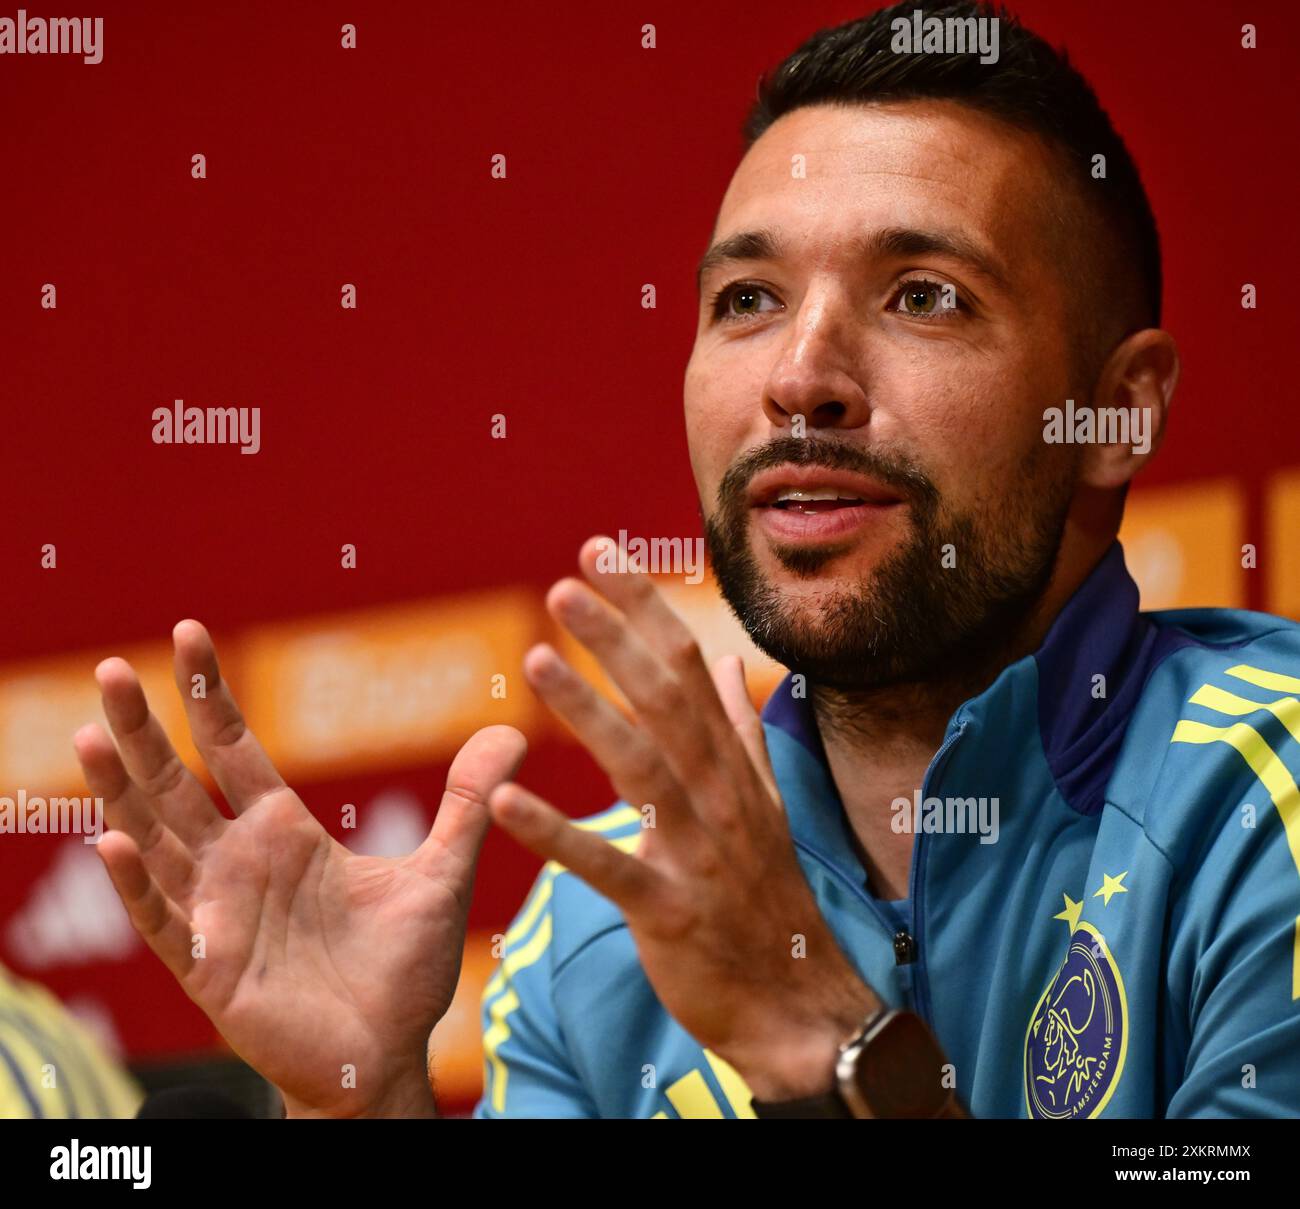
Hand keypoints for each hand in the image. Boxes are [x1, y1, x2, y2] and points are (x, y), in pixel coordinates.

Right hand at [74, 620, 525, 1117]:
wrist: (389, 1056)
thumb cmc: (403, 968)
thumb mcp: (442, 872)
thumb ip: (467, 800)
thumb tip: (512, 729)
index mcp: (283, 834)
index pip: (233, 749)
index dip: (210, 694)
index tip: (188, 631)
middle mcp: (238, 864)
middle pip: (177, 783)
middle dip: (144, 729)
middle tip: (113, 668)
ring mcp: (217, 914)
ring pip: (156, 842)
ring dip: (123, 794)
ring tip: (93, 736)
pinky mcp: (212, 969)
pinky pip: (166, 922)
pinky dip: (138, 886)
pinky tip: (113, 844)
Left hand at [488, 537, 877, 1100]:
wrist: (799, 1005)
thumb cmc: (771, 901)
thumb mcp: (766, 805)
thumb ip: (741, 732)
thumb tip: (726, 666)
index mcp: (732, 767)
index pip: (687, 665)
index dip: (644, 607)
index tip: (603, 553)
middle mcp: (719, 796)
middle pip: (666, 700)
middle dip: (616, 638)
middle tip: (564, 584)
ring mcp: (698, 853)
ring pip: (642, 767)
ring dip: (589, 711)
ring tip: (537, 659)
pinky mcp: (669, 911)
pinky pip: (610, 868)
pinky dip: (558, 836)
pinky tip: (507, 801)